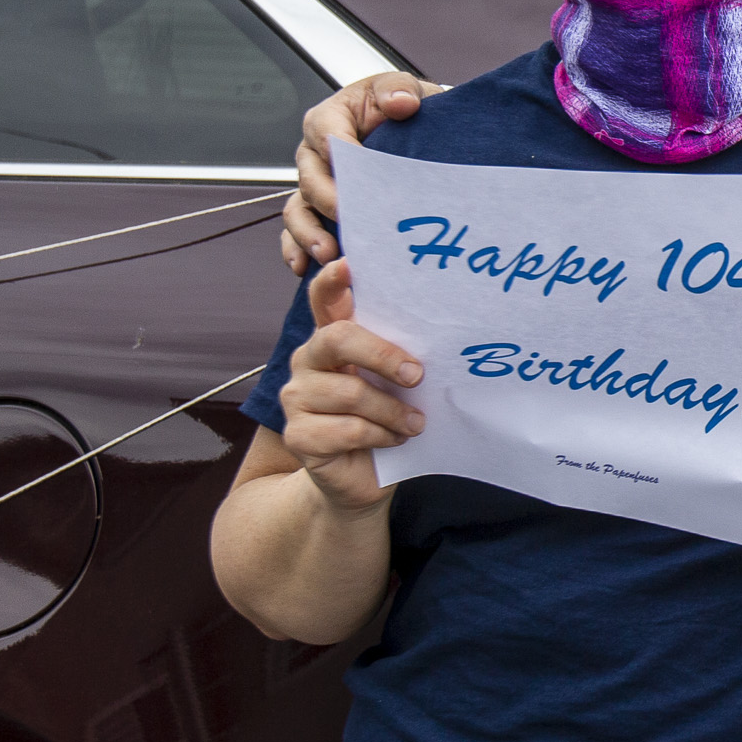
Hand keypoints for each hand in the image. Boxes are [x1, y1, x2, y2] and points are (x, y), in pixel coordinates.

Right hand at [278, 260, 425, 515]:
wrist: (365, 478)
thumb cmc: (388, 420)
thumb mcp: (398, 383)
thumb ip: (404, 355)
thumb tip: (445, 335)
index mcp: (334, 340)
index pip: (324, 299)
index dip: (331, 281)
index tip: (347, 263)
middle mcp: (309, 361)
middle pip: (338, 338)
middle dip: (383, 354)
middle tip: (417, 374)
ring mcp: (297, 397)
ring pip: (350, 392)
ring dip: (392, 410)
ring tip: (415, 423)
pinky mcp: (298, 435)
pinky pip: (346, 429)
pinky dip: (380, 436)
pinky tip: (394, 441)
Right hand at [281, 72, 442, 275]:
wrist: (412, 133)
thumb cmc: (403, 109)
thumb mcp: (404, 89)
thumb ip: (399, 89)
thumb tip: (401, 103)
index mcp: (330, 119)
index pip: (326, 133)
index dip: (339, 153)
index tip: (358, 171)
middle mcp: (314, 154)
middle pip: (311, 178)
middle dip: (327, 201)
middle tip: (348, 218)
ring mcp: (314, 185)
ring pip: (298, 210)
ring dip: (308, 233)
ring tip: (328, 254)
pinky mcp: (318, 212)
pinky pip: (298, 232)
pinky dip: (296, 250)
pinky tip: (303, 269)